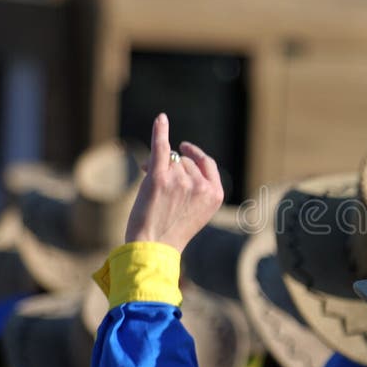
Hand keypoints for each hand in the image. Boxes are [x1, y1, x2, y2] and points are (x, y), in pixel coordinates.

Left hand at [125, 113, 223, 251]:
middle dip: (171, 168)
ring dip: (159, 169)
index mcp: (215, 193)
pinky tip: (161, 119)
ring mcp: (180, 180)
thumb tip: (177, 157)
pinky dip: (160, 131)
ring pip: (170, 162)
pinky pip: (161, 148)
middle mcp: (200, 185)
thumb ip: (197, 187)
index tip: (185, 149)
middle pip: (185, 162)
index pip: (207, 164)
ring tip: (151, 192)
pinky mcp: (159, 177)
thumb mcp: (197, 211)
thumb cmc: (172, 232)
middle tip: (158, 187)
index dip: (195, 157)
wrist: (153, 247)